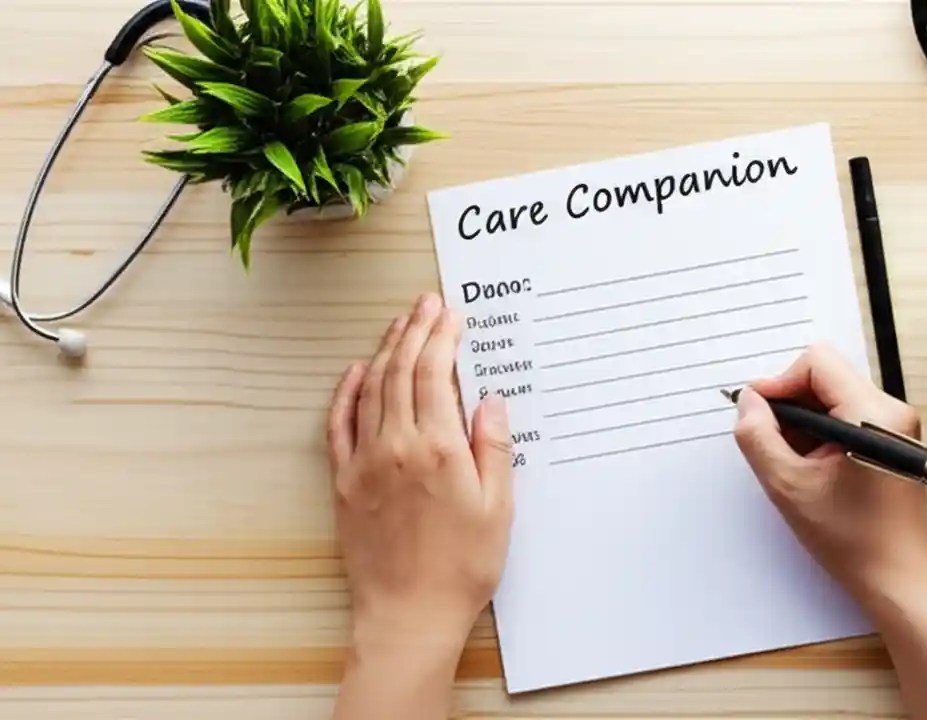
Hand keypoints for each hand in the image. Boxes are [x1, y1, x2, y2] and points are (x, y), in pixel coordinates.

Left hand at [326, 293, 513, 653]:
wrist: (409, 614)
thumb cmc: (461, 568)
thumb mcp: (498, 508)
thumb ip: (492, 447)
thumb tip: (489, 400)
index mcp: (437, 449)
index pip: (436, 373)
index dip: (442, 337)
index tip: (450, 314)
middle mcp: (396, 446)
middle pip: (401, 371)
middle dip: (414, 330)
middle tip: (425, 304)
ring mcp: (365, 462)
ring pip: (370, 389)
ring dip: (385, 351)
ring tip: (399, 324)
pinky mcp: (344, 483)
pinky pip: (339, 424)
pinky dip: (346, 392)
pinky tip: (355, 372)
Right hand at [732, 343, 926, 599]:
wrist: (897, 577)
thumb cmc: (852, 539)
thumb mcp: (788, 486)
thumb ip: (758, 436)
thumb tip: (749, 402)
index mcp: (872, 414)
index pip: (816, 363)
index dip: (779, 382)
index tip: (758, 413)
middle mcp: (892, 411)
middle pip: (826, 377)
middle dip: (791, 405)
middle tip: (773, 444)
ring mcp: (896, 425)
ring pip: (834, 397)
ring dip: (805, 422)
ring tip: (794, 464)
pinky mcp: (893, 440)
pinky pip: (848, 416)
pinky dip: (821, 434)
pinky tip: (813, 469)